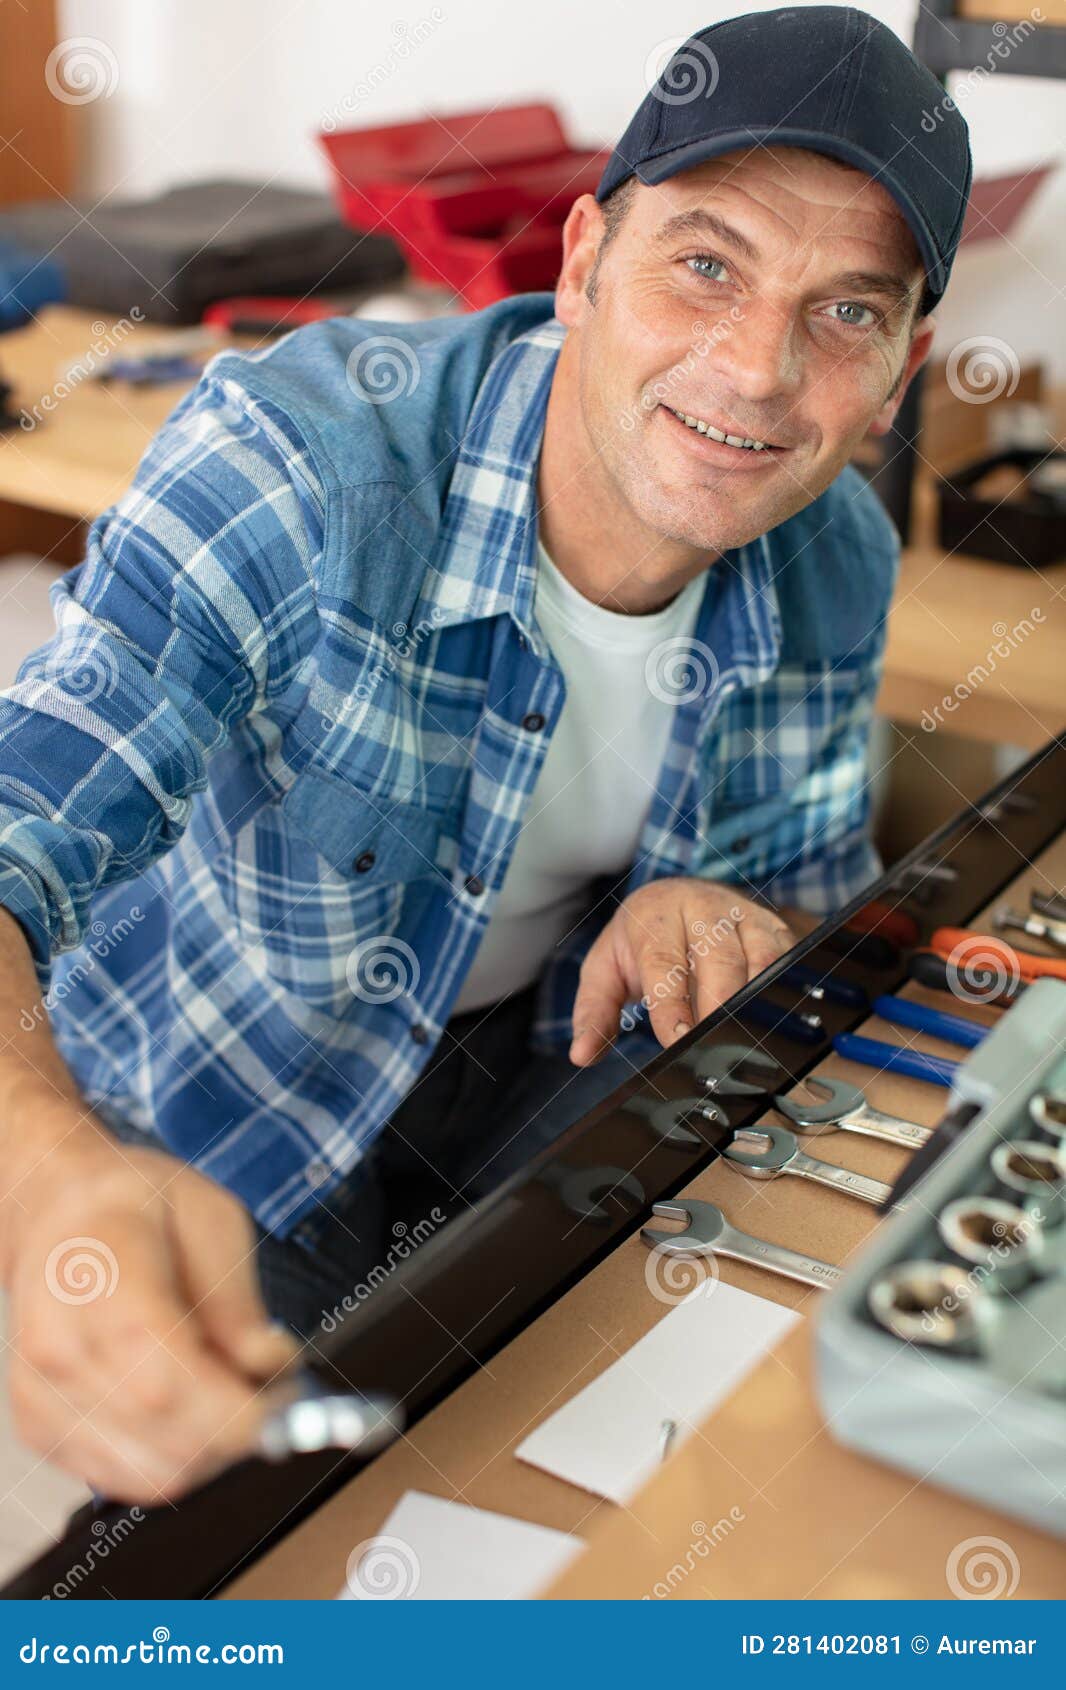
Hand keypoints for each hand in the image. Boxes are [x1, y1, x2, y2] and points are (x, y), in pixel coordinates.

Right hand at [2, 1134, 299, 1503]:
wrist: (61, 1213)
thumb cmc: (134, 1206)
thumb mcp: (211, 1216)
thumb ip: (239, 1300)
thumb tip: (268, 1364)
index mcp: (99, 1274)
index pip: (160, 1375)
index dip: (231, 1409)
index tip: (285, 1402)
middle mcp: (57, 1344)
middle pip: (161, 1431)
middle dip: (239, 1428)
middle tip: (277, 1393)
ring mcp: (42, 1393)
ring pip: (151, 1471)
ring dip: (215, 1450)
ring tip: (236, 1395)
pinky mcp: (44, 1428)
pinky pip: (130, 1479)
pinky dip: (180, 1458)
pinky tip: (196, 1411)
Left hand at [569, 877, 795, 1064]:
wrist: (674, 896)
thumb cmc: (641, 939)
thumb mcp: (606, 968)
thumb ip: (594, 1011)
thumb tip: (582, 1054)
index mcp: (656, 915)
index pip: (664, 960)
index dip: (672, 1002)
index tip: (676, 1039)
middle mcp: (703, 908)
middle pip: (719, 959)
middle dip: (718, 1006)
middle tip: (712, 1047)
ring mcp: (743, 915)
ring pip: (760, 958)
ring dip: (754, 1001)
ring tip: (744, 1039)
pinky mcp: (773, 927)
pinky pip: (787, 958)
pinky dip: (782, 989)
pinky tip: (772, 1018)